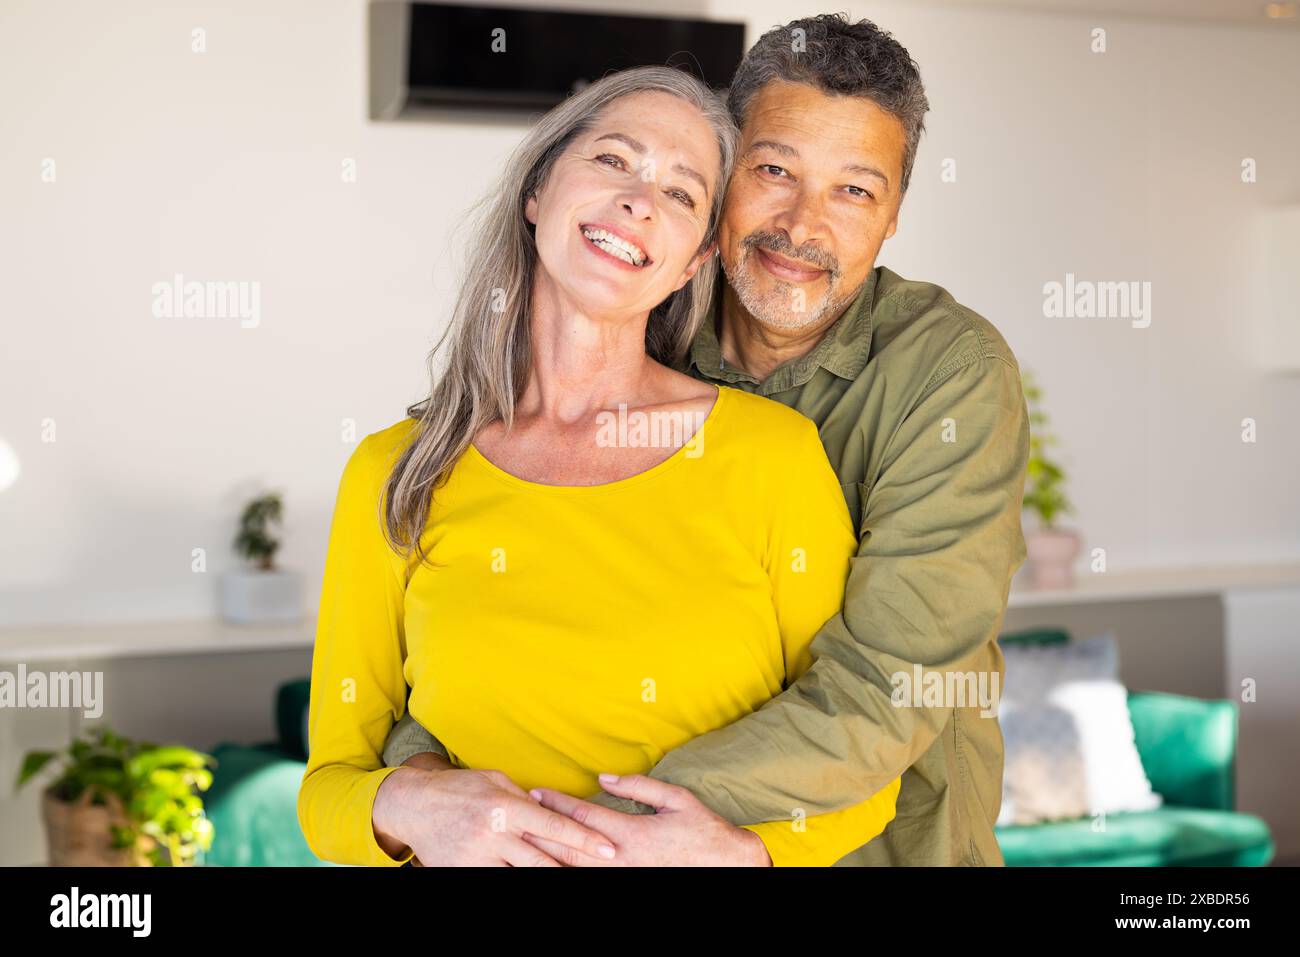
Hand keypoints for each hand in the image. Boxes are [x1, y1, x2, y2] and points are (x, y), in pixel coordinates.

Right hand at [371, 762, 619, 866]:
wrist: (413, 806)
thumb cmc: (459, 788)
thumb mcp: (495, 781)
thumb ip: (524, 798)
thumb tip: (552, 811)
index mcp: (507, 806)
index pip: (554, 825)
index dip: (584, 838)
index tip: (608, 848)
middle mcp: (495, 833)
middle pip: (545, 857)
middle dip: (577, 865)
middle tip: (607, 869)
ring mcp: (479, 856)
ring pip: (524, 874)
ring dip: (550, 875)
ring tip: (574, 876)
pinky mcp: (465, 872)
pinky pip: (499, 879)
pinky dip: (517, 878)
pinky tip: (534, 876)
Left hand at [522, 773, 772, 866]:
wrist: (726, 867)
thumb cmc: (703, 831)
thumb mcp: (676, 800)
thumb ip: (637, 787)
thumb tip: (603, 778)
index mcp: (633, 833)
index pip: (584, 815)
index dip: (557, 802)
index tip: (537, 791)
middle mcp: (622, 859)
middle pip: (569, 845)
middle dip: (540, 828)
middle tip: (514, 815)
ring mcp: (621, 877)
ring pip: (573, 868)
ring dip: (546, 854)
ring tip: (522, 840)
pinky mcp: (625, 886)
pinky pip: (587, 881)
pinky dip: (566, 871)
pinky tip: (550, 864)